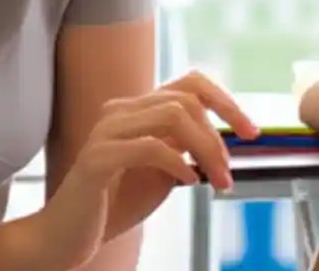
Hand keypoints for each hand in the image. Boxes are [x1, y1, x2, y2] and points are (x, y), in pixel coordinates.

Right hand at [29, 71, 258, 269]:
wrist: (68, 236)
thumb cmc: (115, 204)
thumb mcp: (162, 172)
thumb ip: (186, 149)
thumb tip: (224, 141)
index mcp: (136, 109)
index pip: (190, 83)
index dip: (226, 102)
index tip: (250, 132)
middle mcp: (120, 111)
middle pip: (187, 99)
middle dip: (218, 135)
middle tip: (229, 173)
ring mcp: (106, 131)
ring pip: (173, 115)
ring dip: (206, 149)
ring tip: (216, 181)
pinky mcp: (97, 158)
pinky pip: (150, 147)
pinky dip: (178, 163)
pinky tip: (188, 182)